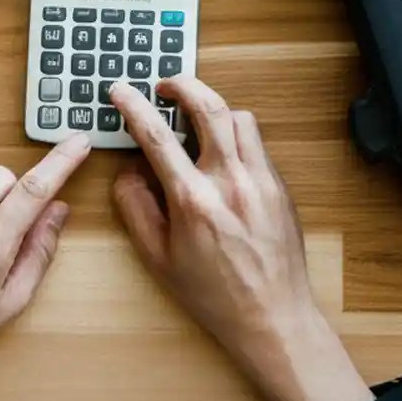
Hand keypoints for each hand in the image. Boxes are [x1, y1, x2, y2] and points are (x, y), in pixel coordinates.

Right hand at [109, 78, 373, 400]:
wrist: (272, 315)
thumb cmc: (213, 294)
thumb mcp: (157, 258)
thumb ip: (136, 208)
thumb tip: (129, 171)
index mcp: (194, 201)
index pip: (158, 137)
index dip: (135, 107)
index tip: (122, 91)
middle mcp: (231, 182)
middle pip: (210, 107)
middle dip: (184, 85)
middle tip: (165, 85)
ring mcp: (261, 180)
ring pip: (239, 117)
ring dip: (213, 108)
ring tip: (193, 118)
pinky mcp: (279, 185)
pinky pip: (256, 142)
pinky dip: (234, 134)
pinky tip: (219, 152)